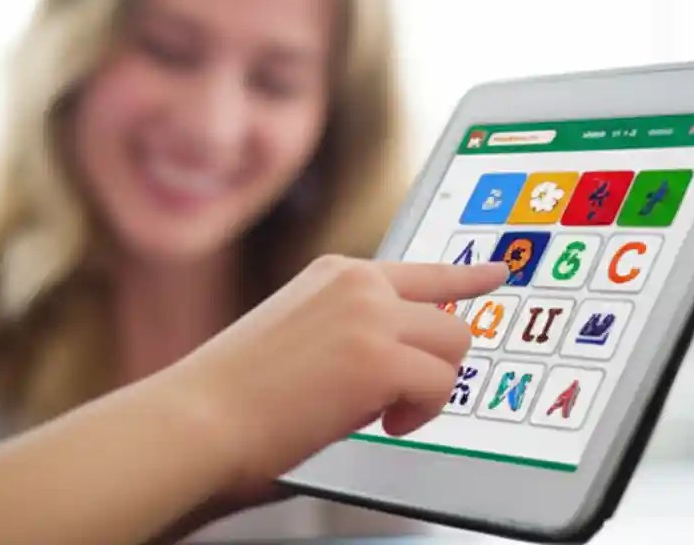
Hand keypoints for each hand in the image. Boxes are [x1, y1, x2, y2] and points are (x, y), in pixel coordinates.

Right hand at [163, 256, 505, 497]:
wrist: (194, 420)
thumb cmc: (232, 398)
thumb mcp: (297, 337)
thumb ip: (349, 333)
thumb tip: (395, 366)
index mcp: (334, 274)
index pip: (421, 269)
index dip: (467, 275)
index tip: (499, 271)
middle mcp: (357, 283)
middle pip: (449, 315)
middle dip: (437, 362)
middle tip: (401, 400)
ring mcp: (371, 316)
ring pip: (454, 346)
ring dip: (430, 388)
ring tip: (383, 413)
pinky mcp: (380, 359)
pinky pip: (441, 385)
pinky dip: (421, 414)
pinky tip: (381, 423)